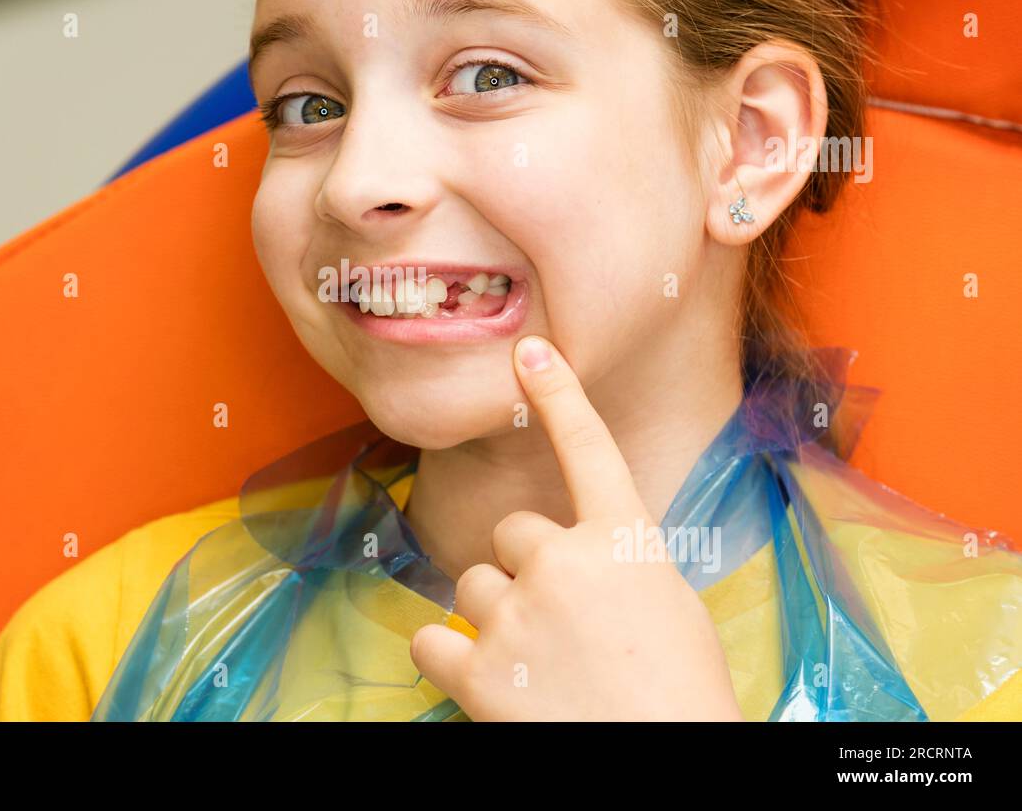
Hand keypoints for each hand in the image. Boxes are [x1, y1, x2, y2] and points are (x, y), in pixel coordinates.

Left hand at [410, 335, 743, 720]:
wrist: (670, 767)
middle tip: (563, 628)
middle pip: (512, 534)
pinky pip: (431, 638)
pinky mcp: (480, 673)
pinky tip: (486, 681)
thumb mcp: (669, 609)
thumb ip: (617, 567)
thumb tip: (578, 565)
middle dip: (527, 571)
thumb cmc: (683, 698)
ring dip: (495, 617)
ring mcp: (517, 616)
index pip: (588, 448)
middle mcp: (565, 563)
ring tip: (539, 666)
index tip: (528, 348)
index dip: (558, 393)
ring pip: (473, 584)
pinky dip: (449, 657)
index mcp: (627, 543)